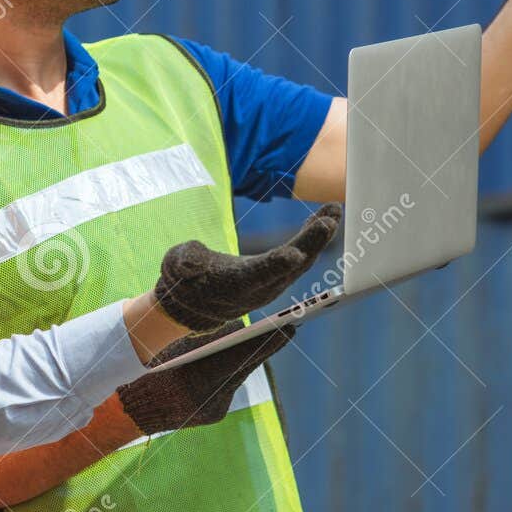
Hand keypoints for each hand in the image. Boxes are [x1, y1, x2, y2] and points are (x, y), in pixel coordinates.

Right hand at [116, 321, 296, 434]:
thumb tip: (236, 326)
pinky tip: (237, 356)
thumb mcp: (173, 348)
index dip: (268, 340)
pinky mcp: (214, 413)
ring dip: (247, 357)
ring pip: (238, 376)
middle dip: (265, 346)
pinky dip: (230, 371)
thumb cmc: (146, 372)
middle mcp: (213, 398)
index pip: (243, 357)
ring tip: (267, 336)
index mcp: (202, 379)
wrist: (127, 411)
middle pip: (247, 366)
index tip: (289, 326)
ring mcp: (215, 408)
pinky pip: (227, 386)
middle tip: (290, 326)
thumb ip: (204, 340)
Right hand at [152, 203, 340, 330]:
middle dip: (311, 242)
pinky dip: (315, 235)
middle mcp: (262, 287)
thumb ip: (184, 262)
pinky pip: (303, 254)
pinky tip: (327, 216)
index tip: (293, 254)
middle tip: (329, 220)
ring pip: (303, 260)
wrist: (196, 301)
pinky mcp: (280, 273)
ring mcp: (275, 282)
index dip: (276, 265)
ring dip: (320, 235)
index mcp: (237, 285)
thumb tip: (189, 264)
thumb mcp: (177, 266)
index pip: (259, 275)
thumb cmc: (185, 277)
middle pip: (292, 266)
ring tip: (334, 210)